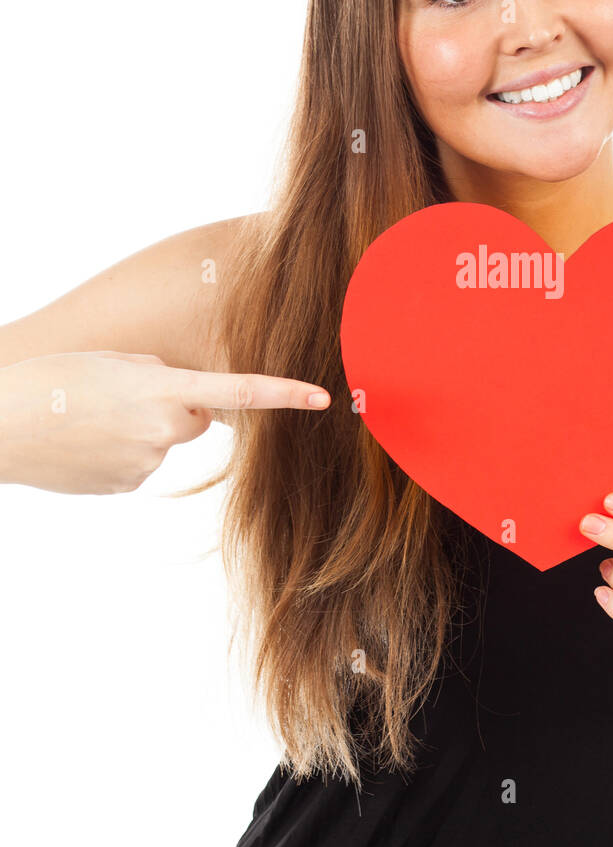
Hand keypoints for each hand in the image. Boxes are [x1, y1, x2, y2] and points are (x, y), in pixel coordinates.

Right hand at [0, 351, 331, 493]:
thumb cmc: (54, 380)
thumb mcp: (116, 360)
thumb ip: (161, 374)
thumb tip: (188, 404)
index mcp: (164, 388)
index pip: (240, 392)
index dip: (285, 393)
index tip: (325, 398)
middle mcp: (164, 430)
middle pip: (195, 416)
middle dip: (174, 406)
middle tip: (121, 396)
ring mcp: (147, 463)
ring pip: (163, 439)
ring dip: (139, 428)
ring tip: (91, 418)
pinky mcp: (127, 485)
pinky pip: (139, 461)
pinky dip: (119, 451)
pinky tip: (85, 443)